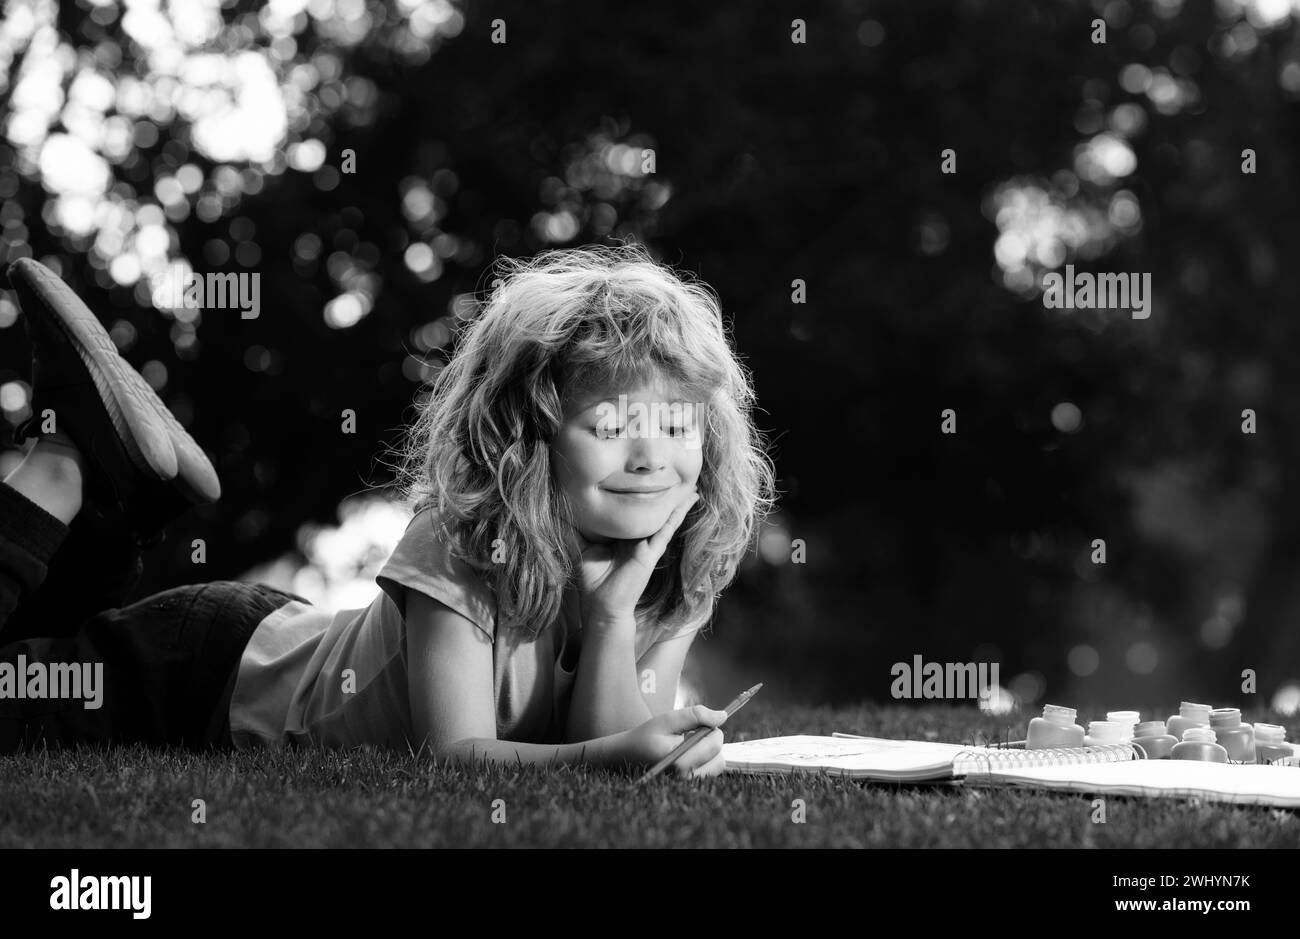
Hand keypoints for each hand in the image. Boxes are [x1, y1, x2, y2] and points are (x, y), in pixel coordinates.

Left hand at [571, 487, 698, 628]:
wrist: (602, 606)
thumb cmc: (593, 580)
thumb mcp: (581, 548)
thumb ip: (575, 529)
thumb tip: (560, 508)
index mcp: (623, 535)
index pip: (631, 510)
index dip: (637, 493)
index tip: (641, 474)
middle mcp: (638, 537)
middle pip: (651, 510)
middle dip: (662, 492)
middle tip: (672, 470)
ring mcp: (647, 543)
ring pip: (665, 515)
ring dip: (678, 499)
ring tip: (690, 481)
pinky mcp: (652, 551)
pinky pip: (668, 527)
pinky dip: (679, 512)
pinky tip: (691, 498)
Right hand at [618, 704, 727, 778]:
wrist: (628, 755)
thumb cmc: (647, 735)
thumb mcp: (668, 719)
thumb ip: (696, 715)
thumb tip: (723, 716)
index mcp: (680, 763)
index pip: (715, 744)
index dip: (711, 727)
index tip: (696, 724)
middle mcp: (686, 779)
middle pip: (720, 757)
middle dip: (711, 741)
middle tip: (691, 734)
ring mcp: (688, 785)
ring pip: (718, 765)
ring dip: (709, 752)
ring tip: (688, 745)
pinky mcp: (689, 786)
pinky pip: (710, 771)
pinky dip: (705, 760)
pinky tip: (688, 754)